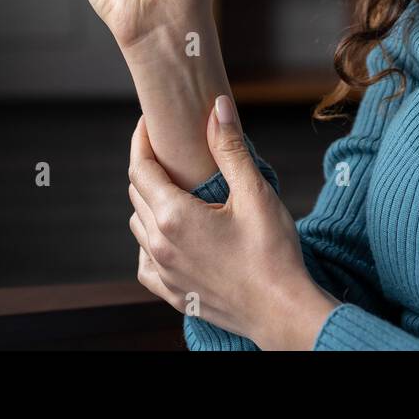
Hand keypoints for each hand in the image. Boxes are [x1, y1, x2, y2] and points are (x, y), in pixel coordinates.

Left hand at [128, 94, 338, 348]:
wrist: (282, 311)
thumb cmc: (273, 253)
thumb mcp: (254, 192)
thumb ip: (230, 148)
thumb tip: (217, 107)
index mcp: (174, 217)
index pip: (141, 168)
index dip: (141, 140)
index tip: (149, 122)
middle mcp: (159, 245)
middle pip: (137, 193)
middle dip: (147, 166)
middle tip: (167, 149)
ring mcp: (164, 273)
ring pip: (138, 226)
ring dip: (148, 202)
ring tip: (172, 187)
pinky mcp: (173, 293)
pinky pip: (145, 262)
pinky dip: (150, 242)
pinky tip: (170, 236)